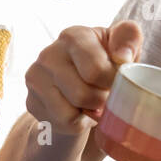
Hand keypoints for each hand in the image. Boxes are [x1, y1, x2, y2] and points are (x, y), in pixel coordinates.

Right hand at [24, 21, 142, 135]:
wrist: (82, 87)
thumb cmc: (107, 64)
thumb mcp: (124, 47)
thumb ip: (129, 37)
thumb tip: (122, 56)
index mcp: (73, 36)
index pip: (95, 71)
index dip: (112, 84)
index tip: (116, 82)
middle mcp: (49, 54)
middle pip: (82, 95)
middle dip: (101, 101)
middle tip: (105, 96)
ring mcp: (35, 78)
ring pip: (69, 113)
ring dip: (89, 114)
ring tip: (92, 103)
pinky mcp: (31, 101)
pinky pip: (61, 123)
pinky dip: (77, 124)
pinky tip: (79, 111)